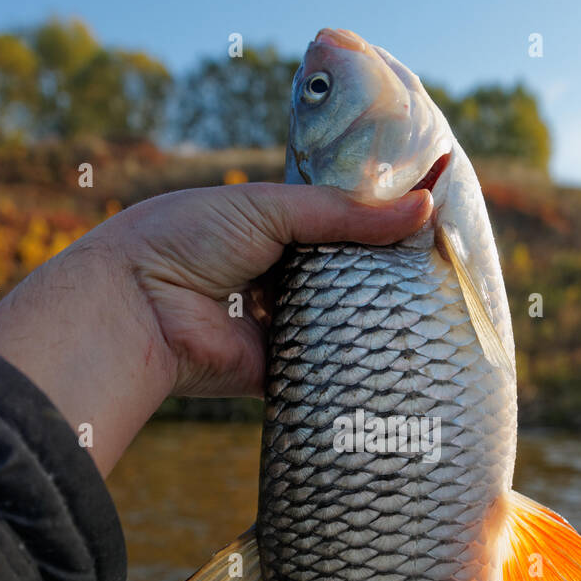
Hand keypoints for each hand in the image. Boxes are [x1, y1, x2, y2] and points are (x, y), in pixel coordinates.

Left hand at [0, 182, 432, 475]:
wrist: (138, 307)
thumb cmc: (189, 238)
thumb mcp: (271, 208)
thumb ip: (346, 213)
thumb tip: (426, 209)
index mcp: (270, 229)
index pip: (337, 225)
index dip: (379, 224)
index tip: (430, 222)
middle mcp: (277, 278)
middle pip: (345, 276)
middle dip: (385, 274)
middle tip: (443, 270)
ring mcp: (279, 326)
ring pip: (340, 324)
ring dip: (374, 320)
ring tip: (437, 310)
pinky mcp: (278, 372)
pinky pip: (324, 370)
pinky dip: (353, 365)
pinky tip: (404, 356)